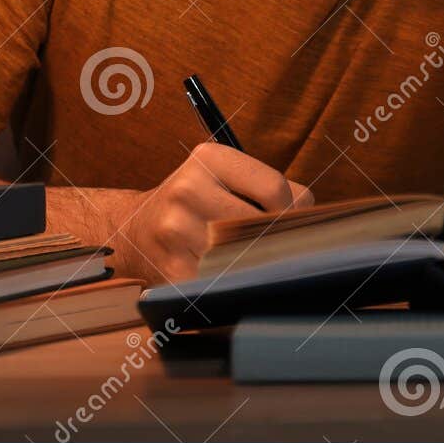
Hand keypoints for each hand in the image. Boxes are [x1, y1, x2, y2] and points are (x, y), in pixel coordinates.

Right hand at [114, 142, 312, 283]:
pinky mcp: (171, 268)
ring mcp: (176, 230)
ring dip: (257, 264)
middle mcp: (187, 188)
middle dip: (275, 240)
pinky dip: (234, 284)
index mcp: (209, 158)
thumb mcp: (227, 177)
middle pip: (260, 224)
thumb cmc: (197, 203)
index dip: (290, 211)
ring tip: (253, 260)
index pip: (274, 188)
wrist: (133, 228)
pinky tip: (230, 277)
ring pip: (245, 256)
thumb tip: (310, 220)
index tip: (285, 222)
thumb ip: (275, 189)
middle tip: (278, 247)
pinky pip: (223, 282)